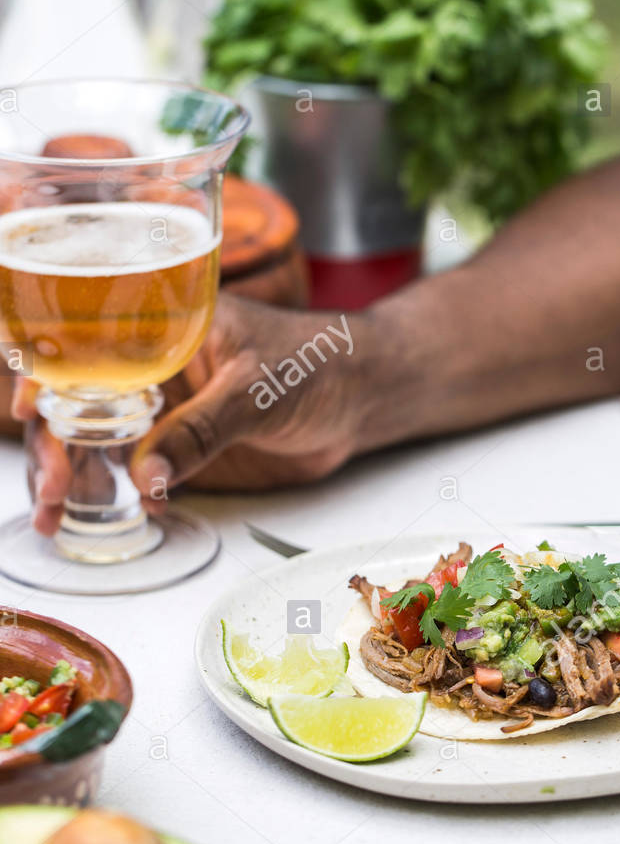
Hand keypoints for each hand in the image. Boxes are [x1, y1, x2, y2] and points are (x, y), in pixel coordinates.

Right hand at [13, 293, 370, 534]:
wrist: (363, 395)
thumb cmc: (319, 362)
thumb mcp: (258, 389)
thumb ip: (202, 430)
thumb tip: (146, 476)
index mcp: (160, 325)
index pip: (84, 343)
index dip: (46, 373)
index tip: (31, 410)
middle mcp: (149, 367)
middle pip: (75, 402)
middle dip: (51, 445)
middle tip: (50, 491)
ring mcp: (162, 410)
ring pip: (94, 441)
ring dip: (70, 477)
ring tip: (55, 517)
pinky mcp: (180, 448)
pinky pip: (131, 470)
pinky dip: (113, 494)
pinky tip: (110, 516)